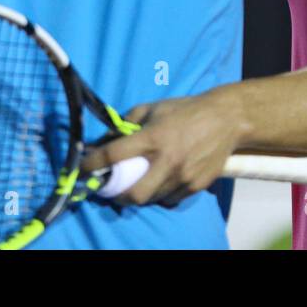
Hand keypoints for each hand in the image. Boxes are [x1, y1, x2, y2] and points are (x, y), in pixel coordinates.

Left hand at [79, 90, 244, 206]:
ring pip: (151, 199)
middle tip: (110, 188)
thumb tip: (105, 139)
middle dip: (116, 196)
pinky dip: (160, 195)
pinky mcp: (196, 186)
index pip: (113, 155)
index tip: (81, 169)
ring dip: (139, 194)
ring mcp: (183, 177)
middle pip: (133, 194)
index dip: (91, 164)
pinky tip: (159, 183)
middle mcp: (167, 161)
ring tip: (135, 184)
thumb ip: (127, 123)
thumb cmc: (185, 110)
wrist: (226, 119)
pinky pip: (170, 199)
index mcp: (153, 137)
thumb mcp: (152, 107)